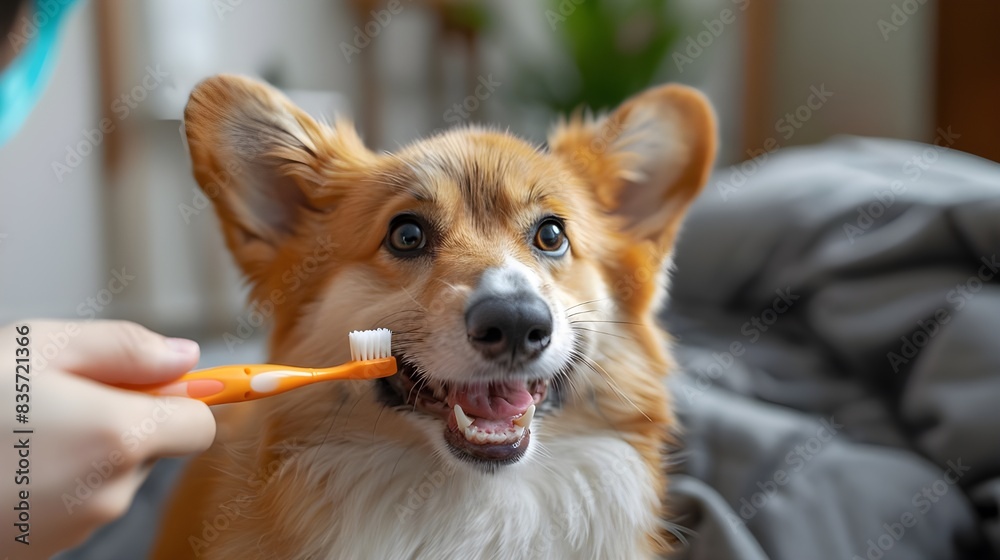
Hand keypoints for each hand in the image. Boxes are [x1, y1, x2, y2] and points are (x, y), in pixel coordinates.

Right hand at [0, 320, 216, 558]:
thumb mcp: (41, 346)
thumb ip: (127, 349)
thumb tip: (187, 357)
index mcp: (122, 436)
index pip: (201, 425)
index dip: (183, 399)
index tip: (156, 384)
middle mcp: (110, 491)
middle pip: (154, 449)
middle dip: (127, 419)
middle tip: (58, 396)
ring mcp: (75, 528)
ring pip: (112, 476)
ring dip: (85, 449)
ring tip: (18, 429)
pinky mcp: (44, 549)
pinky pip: (75, 504)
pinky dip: (56, 481)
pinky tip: (5, 462)